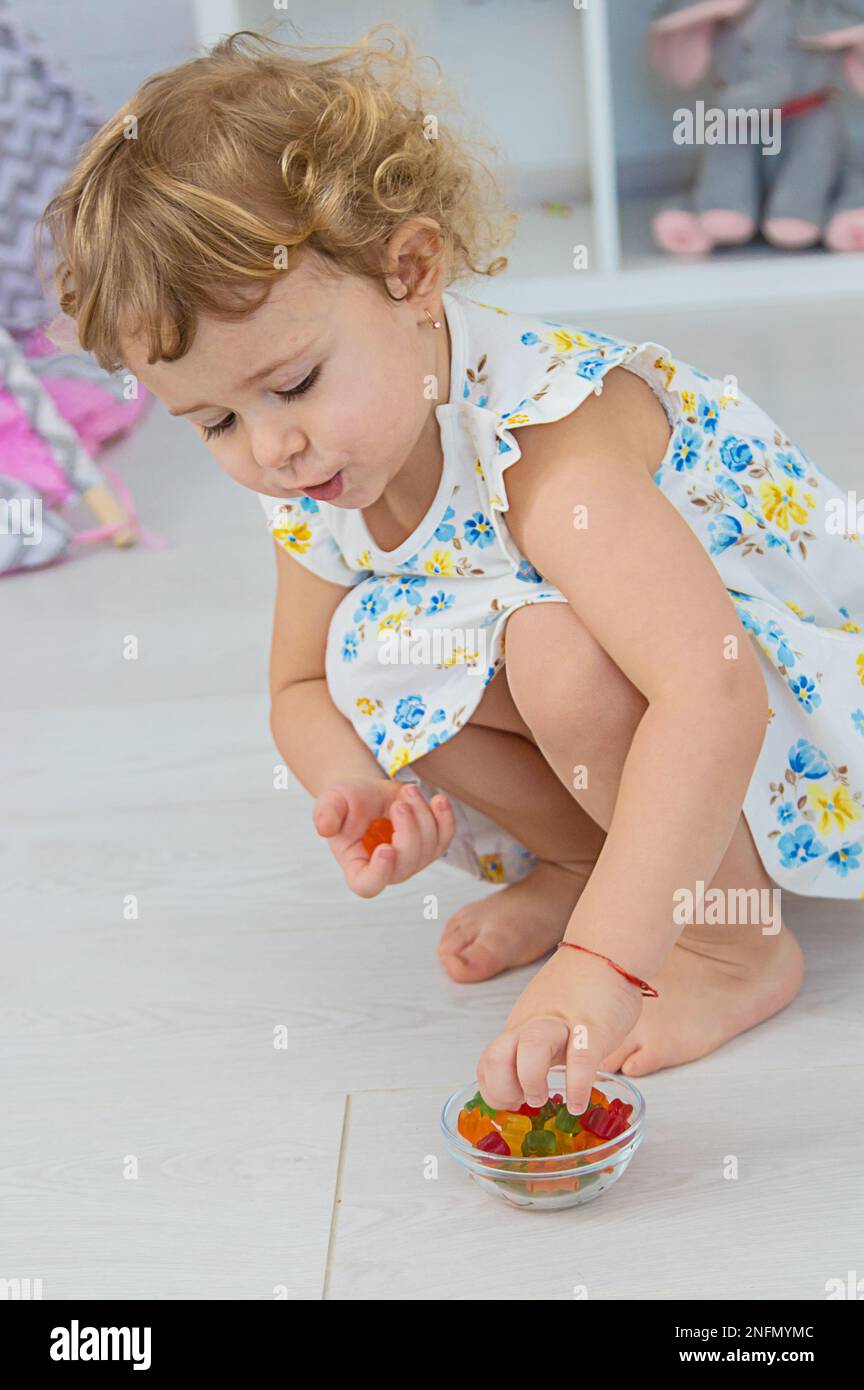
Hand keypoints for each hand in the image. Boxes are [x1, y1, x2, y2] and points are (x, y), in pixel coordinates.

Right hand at [312, 775, 455, 896]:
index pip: (369, 884)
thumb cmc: (347, 802)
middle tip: (400, 803)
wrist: (369, 792)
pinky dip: (445, 818)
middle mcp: (388, 870)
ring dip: (423, 815)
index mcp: (358, 867)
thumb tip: (324, 827)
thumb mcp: (331, 801)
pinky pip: (445, 838)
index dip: (380, 873)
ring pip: (429, 848)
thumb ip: (326, 813)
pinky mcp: (431, 846)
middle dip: (409, 831)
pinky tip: (438, 799)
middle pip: (406, 864)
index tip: (386, 848)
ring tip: (407, 791)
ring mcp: (412, 860)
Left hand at [476, 945, 644, 1115]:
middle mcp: (534, 1024)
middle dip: (504, 1088)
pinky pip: (580, 1061)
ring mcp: (563, 1024)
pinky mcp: (594, 1027)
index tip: (513, 1102)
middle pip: (496, 1057)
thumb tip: (528, 1079)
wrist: (605, 950)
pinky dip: (576, 1088)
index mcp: (521, 1025)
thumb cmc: (578, 987)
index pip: (488, 1062)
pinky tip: (578, 1102)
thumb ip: (534, 1042)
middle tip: (525, 1100)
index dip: (494, 1089)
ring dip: (531, 1082)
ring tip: (544, 1099)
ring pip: (531, 1049)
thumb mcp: (544, 1015)